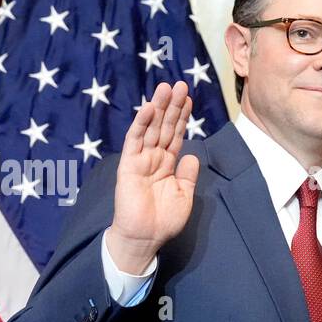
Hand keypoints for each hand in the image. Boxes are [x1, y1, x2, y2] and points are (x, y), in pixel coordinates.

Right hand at [106, 81, 200, 272]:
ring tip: (167, 87)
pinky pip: (135, 140)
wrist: (145, 237)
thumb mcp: (184, 196)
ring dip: (159, 108)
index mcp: (167, 164)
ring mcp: (141, 160)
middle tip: (180, 84)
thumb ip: (188, 175)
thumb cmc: (164, 220)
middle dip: (172, 106)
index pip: (176, 135)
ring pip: (151, 128)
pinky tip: (149, 108)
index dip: (182, 117)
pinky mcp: (129, 165)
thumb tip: (193, 156)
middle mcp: (154, 158)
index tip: (189, 98)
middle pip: (165, 126)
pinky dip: (142, 124)